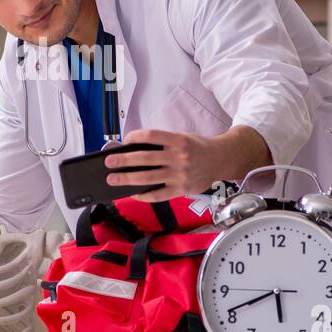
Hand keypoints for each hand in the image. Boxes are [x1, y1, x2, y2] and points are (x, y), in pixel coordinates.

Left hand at [103, 126, 273, 203]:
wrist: (222, 159)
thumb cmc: (198, 147)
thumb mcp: (182, 137)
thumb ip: (163, 143)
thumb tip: (135, 150)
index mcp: (178, 140)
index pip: (151, 136)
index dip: (134, 137)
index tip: (124, 141)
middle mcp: (179, 157)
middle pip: (145, 158)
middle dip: (123, 161)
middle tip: (109, 162)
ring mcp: (180, 174)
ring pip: (148, 178)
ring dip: (128, 179)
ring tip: (113, 179)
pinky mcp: (181, 189)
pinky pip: (158, 195)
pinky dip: (144, 195)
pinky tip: (133, 193)